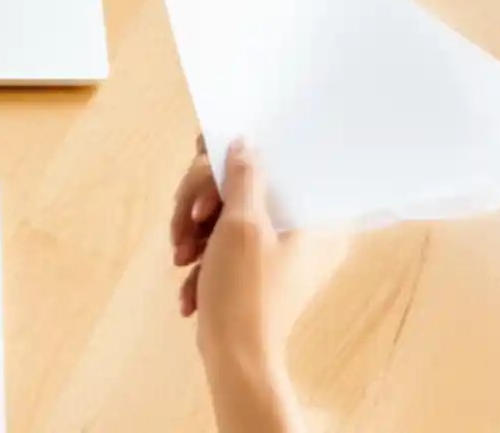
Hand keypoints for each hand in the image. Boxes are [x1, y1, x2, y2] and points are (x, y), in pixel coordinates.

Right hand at [170, 138, 340, 363]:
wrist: (234, 359)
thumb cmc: (245, 291)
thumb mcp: (240, 224)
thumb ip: (243, 175)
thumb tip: (244, 141)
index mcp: (319, 219)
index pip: (282, 162)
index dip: (236, 159)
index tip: (203, 165)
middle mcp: (308, 232)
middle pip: (246, 189)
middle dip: (203, 206)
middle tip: (185, 223)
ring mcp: (283, 254)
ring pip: (228, 216)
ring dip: (196, 233)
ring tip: (180, 258)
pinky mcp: (259, 271)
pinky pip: (226, 244)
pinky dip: (204, 258)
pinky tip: (189, 283)